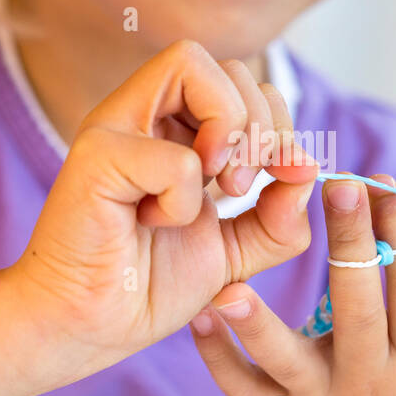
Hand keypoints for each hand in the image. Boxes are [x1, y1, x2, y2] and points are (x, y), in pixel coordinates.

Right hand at [6, 39, 317, 381]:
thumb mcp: (236, 250)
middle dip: (262, 126)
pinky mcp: (95, 158)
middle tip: (243, 187)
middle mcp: (143, 114)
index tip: (279, 178)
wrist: (88, 329)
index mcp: (175, 127)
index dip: (278, 121)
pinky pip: (175, 156)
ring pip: (194, 67)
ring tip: (217, 191)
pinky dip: (183, 198)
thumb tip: (307, 169)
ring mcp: (115, 126)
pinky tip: (153, 222)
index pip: (245, 80)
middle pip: (230, 65)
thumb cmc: (148, 286)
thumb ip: (277, 215)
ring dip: (231, 133)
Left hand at [189, 171, 395, 395]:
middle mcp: (369, 386)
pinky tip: (195, 316)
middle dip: (343, 245)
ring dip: (255, 322)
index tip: (391, 192)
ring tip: (232, 282)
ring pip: (282, 359)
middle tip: (332, 185)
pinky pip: (241, 392)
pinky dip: (215, 360)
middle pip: (353, 306)